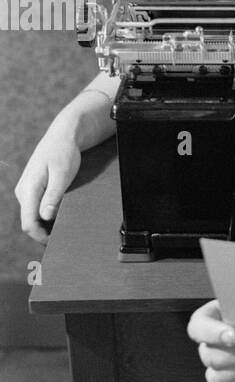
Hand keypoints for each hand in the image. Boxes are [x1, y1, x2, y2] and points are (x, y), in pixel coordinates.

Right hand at [15, 117, 82, 241]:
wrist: (62, 137)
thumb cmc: (65, 154)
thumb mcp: (63, 174)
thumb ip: (54, 196)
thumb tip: (46, 216)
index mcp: (29, 189)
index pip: (28, 223)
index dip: (40, 237)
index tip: (55, 244)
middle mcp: (23, 192)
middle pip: (29, 223)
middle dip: (44, 234)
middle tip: (64, 240)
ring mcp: (25, 191)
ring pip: (32, 217)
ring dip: (46, 226)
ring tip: (64, 229)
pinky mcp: (31, 190)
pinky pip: (35, 209)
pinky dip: (46, 217)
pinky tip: (60, 218)